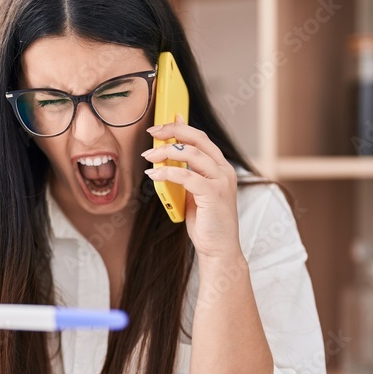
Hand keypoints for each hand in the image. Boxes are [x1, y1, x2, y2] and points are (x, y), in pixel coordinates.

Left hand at [141, 114, 241, 261]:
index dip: (180, 127)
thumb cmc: (206, 221)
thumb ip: (186, 172)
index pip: (201, 138)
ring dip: (166, 152)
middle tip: (152, 132)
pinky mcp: (213, 194)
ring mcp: (221, 181)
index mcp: (220, 168)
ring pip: (192, 154)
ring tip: (148, 156)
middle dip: (172, 131)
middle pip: (198, 139)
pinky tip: (154, 175)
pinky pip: (187, 176)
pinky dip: (168, 172)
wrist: (219, 248)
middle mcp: (224, 170)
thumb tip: (171, 153)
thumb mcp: (194, 191)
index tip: (159, 126)